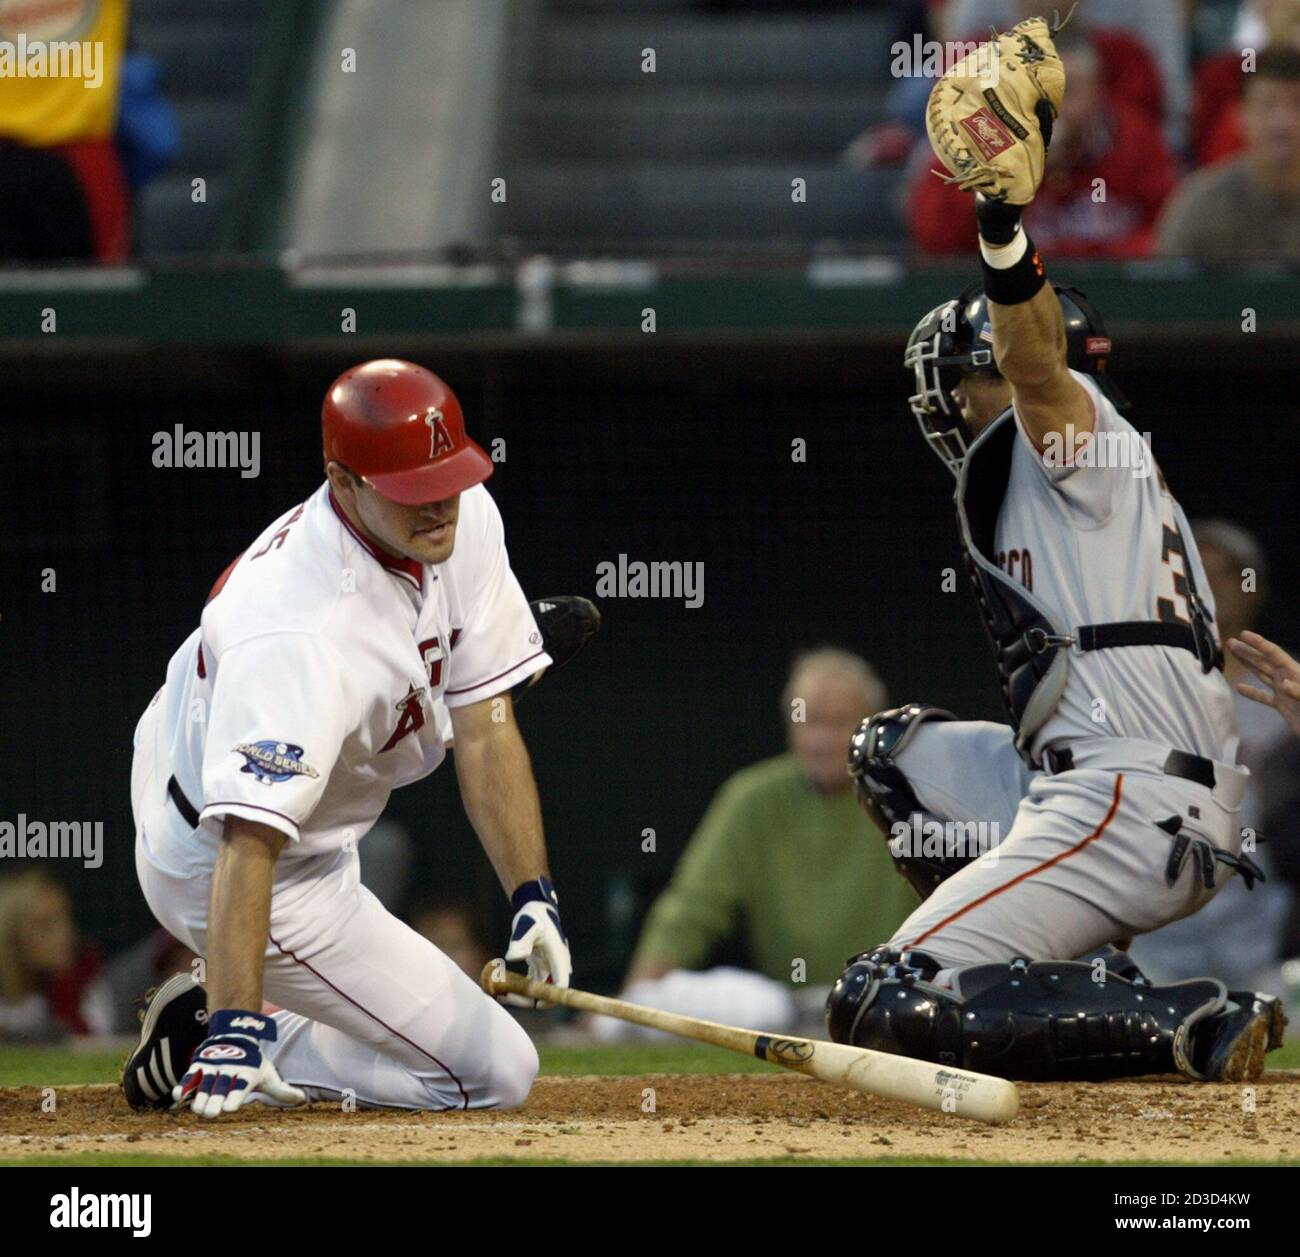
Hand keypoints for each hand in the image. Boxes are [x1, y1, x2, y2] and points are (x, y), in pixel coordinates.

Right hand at [174, 1009, 305, 1117]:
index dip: (235, 1096)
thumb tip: (303, 1099)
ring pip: (204, 1083)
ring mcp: (213, 1067)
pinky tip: (179, 1096)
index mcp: (247, 1074)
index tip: (229, 1107)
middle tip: (211, 1112)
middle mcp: (229, 1071)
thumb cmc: (253, 1060)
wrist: (236, 1032)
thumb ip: (281, 1090)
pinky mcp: (199, 1064)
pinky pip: (190, 1075)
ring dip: (199, 1097)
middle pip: (220, 1087)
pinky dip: (184, 1085)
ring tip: (197, 1108)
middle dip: (214, 1100)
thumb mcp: (268, 1073)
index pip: (241, 1087)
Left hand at [503, 876, 570, 1006]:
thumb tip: (512, 957)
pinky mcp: (540, 967)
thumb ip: (520, 941)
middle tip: (505, 996)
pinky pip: (531, 985)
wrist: (535, 908)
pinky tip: (502, 989)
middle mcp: (556, 966)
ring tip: (499, 994)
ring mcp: (548, 968)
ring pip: (537, 991)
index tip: (533, 1002)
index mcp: (558, 957)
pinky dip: (518, 989)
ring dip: (520, 996)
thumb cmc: (532, 916)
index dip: (551, 997)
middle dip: (528, 999)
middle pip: (547, 992)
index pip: (561, 985)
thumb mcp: (526, 926)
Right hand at [1229, 631, 1299, 738]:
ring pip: (1263, 675)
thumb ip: (1299, 692)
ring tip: (1234, 656)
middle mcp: (1288, 680)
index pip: (1274, 654)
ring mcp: (1285, 693)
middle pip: (1264, 662)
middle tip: (1230, 642)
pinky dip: (1252, 693)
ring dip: (1248, 665)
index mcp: (1296, 674)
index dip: (1259, 643)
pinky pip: (1264, 697)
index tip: (1243, 634)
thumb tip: (1284, 683)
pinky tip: (1240, 688)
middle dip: (1248, 651)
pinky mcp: (1283, 707)